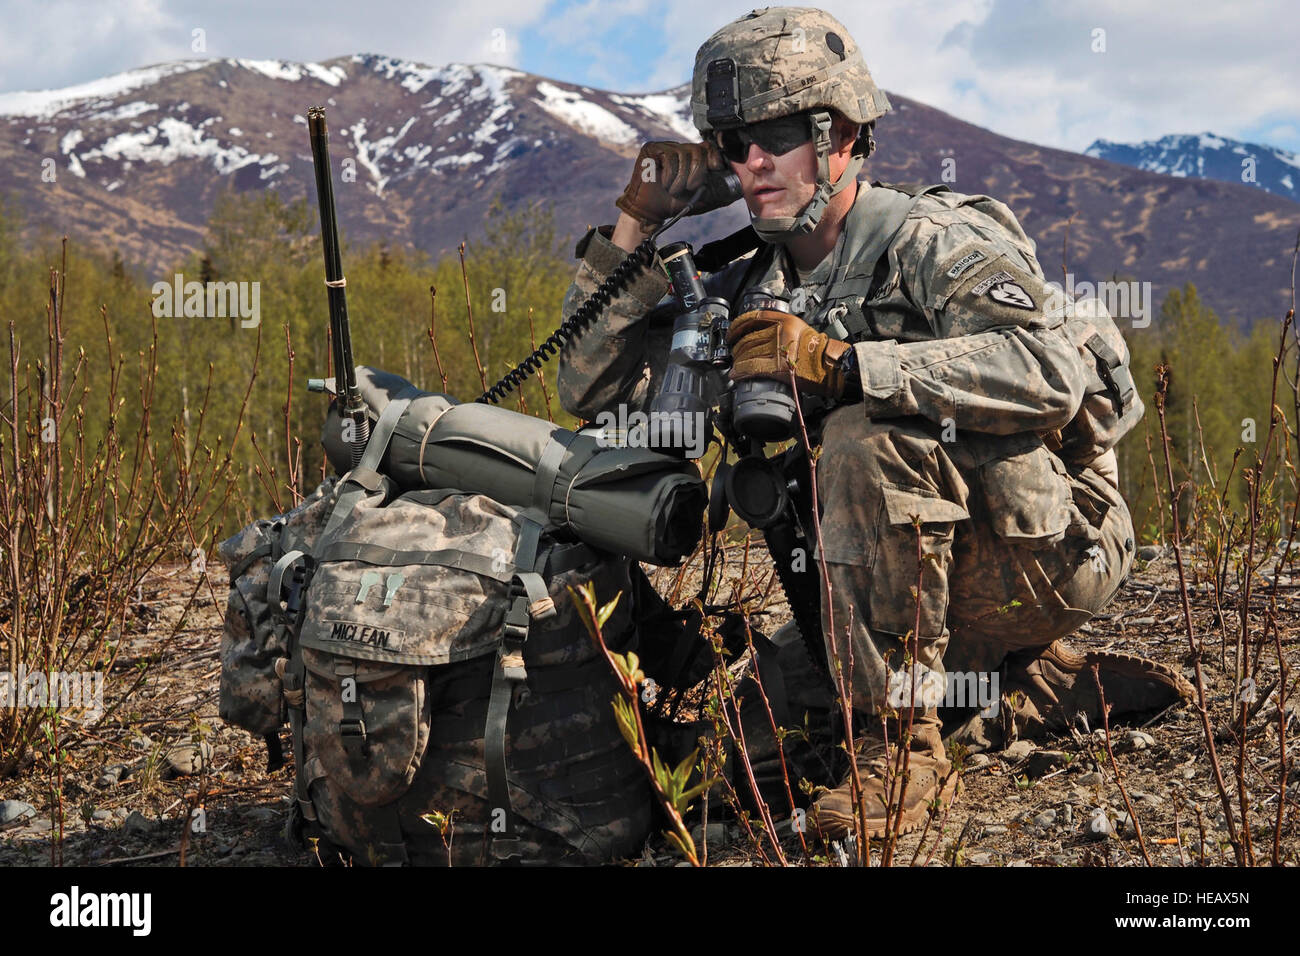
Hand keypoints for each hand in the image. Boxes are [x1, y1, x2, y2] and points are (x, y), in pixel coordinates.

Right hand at [616, 141, 726, 232]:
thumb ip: (717, 192)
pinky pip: (669, 155)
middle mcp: (678, 149)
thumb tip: (739, 192)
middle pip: (698, 150)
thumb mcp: (700, 198)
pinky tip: (664, 183)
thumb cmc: (673, 204)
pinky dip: (670, 173)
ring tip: (673, 190)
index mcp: (690, 157)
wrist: (649, 212)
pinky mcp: (651, 149)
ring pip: (684, 153)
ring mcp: (664, 147)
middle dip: (698, 172)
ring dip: (681, 177)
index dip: (714, 156)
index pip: (707, 147)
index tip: (716, 168)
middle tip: (690, 188)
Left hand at [726, 309, 851, 398]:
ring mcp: (779, 350)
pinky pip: (752, 368)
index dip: (738, 325)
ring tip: (736, 365)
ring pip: (748, 353)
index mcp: (786, 321)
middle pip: (749, 338)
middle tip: (735, 353)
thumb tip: (762, 335)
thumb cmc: (818, 350)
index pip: (754, 318)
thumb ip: (782, 328)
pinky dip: (741, 371)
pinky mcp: (778, 368)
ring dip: (738, 361)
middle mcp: (780, 333)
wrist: (831, 364)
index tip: (732, 331)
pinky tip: (737, 374)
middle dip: (738, 348)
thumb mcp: (800, 329)